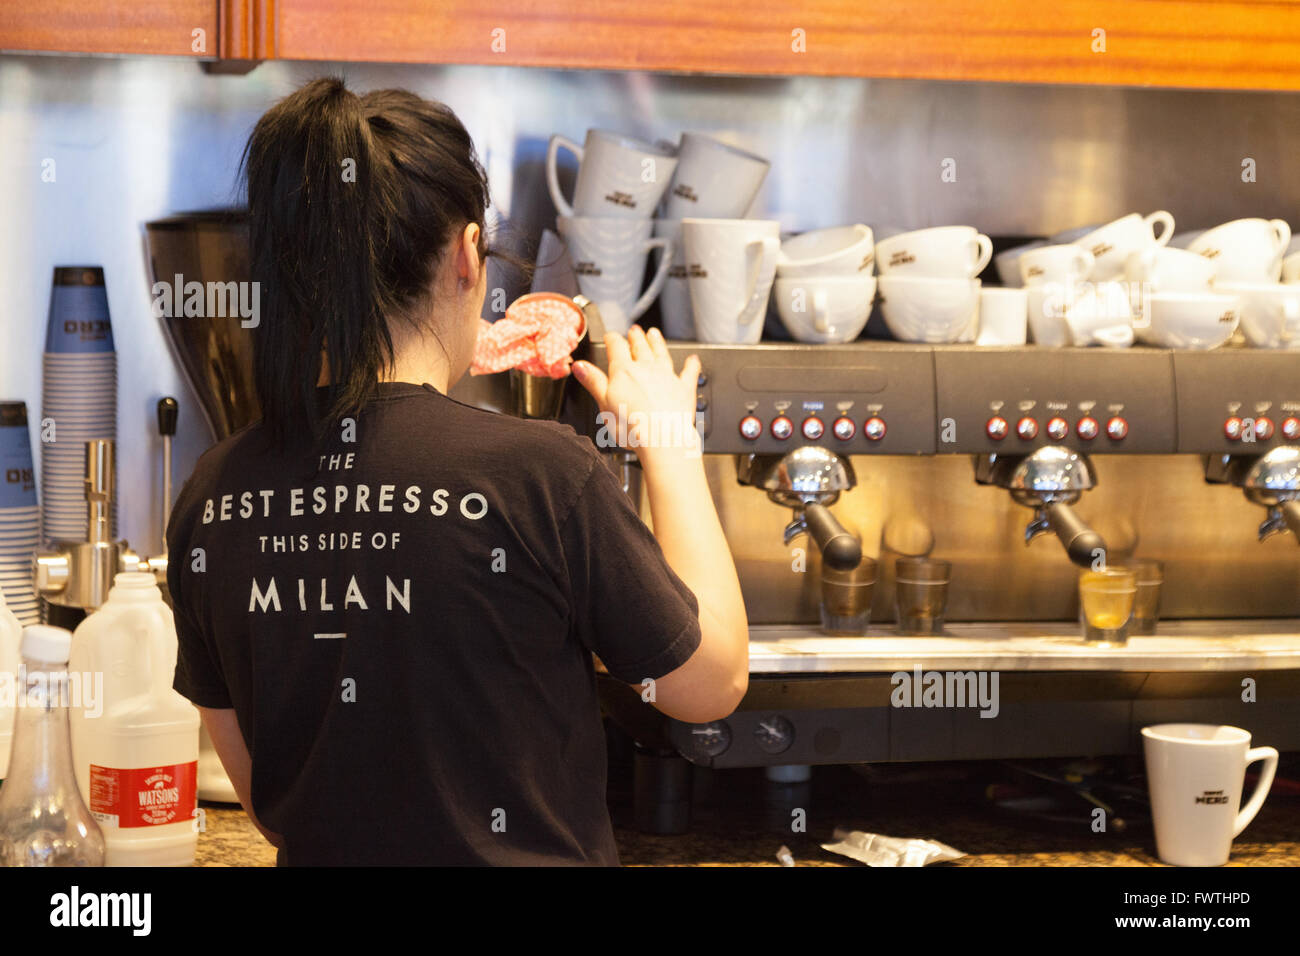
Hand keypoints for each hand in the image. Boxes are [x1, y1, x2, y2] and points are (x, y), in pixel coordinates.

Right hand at [572, 326, 700, 459]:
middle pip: (640, 347)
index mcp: (624, 371)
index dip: (612, 339)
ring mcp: (667, 377)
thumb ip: (593, 381)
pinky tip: (693, 360)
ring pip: (661, 354)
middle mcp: (647, 369)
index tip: (611, 336)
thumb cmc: (633, 426)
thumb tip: (579, 365)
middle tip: (635, 330)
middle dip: (636, 337)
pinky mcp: (684, 389)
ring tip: (654, 334)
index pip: (616, 347)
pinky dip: (691, 365)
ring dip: (657, 342)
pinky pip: (689, 373)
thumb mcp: (604, 403)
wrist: (663, 439)